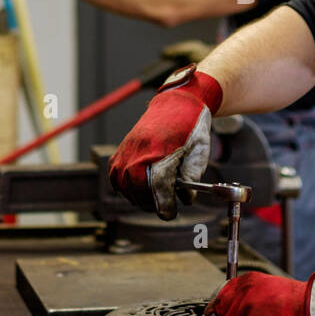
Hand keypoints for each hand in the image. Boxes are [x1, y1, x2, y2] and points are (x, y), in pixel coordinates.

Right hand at [107, 64, 221, 218]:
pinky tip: (135, 186)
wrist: (178, 102)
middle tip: (164, 206)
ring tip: (151, 198)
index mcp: (160, 154)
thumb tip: (185, 200)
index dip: (165, 208)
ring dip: (136, 196)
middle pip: (138, 191)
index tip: (171, 213)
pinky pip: (114, 173)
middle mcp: (139, 153)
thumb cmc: (191, 127)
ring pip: (123, 185)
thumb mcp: (199, 153)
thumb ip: (191, 178)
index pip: (158, 191)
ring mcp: (128, 150)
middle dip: (151, 204)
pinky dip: (122, 184)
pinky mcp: (122, 148)